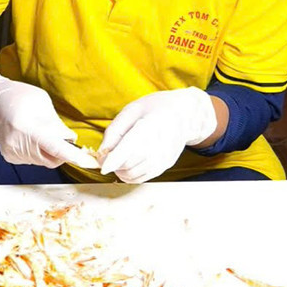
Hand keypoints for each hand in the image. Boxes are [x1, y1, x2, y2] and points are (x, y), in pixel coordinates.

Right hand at [0, 66, 97, 169]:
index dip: (73, 156)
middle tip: (65, 139)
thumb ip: (56, 125)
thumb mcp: (42, 104)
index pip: (54, 147)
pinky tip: (31, 138)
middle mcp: (16, 142)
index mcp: (26, 127)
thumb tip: (71, 141)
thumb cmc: (18, 97)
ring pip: (43, 161)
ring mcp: (11, 151)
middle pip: (51, 158)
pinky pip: (33, 160)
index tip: (88, 162)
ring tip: (42, 132)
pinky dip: (38, 151)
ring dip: (50, 151)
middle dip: (63, 152)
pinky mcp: (9, 156)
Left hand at [97, 88, 217, 183]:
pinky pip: (140, 178)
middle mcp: (160, 145)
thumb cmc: (156, 108)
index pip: (131, 146)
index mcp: (152, 124)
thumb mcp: (131, 110)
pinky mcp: (164, 166)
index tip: (103, 167)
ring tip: (117, 156)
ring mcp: (164, 158)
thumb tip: (102, 153)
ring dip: (118, 170)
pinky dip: (128, 174)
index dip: (115, 159)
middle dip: (111, 162)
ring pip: (132, 174)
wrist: (185, 114)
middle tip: (106, 153)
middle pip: (128, 163)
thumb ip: (114, 131)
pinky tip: (127, 163)